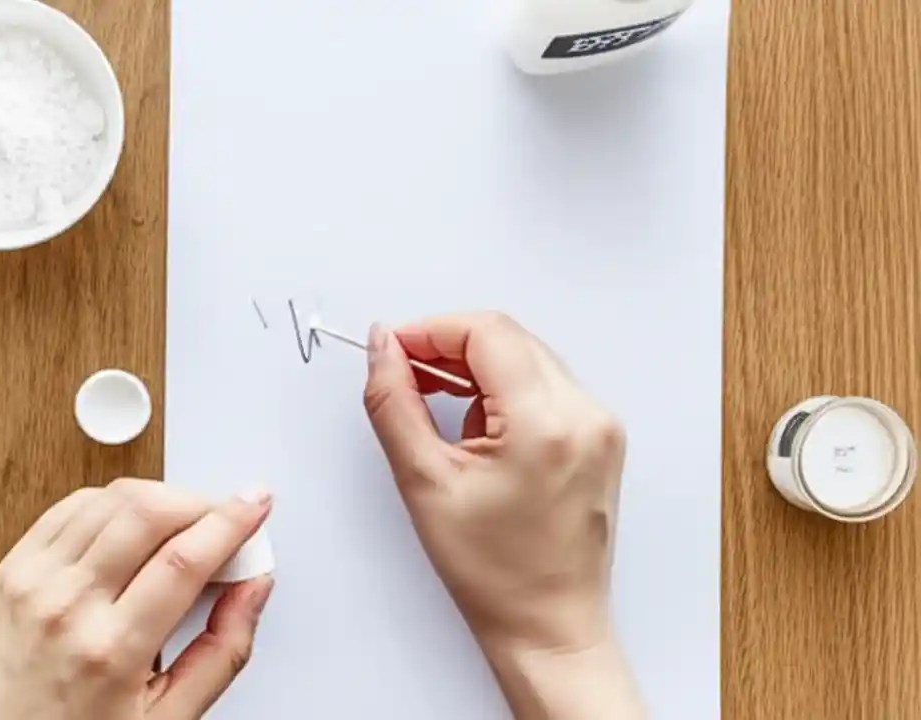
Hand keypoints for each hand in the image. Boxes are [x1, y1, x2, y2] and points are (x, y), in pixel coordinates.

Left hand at [0, 479, 273, 719]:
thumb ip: (221, 652)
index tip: (257, 504)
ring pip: (111, 498)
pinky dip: (113, 502)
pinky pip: (71, 505)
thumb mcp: (165, 719)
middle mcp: (67, 606)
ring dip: (160, 497)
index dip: (232, 521)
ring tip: (183, 524)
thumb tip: (252, 590)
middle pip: (148, 511)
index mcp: (110, 651)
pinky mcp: (13, 567)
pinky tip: (132, 524)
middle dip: (200, 501)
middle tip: (225, 517)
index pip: (184, 559)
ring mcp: (34, 580)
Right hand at [363, 313, 641, 718]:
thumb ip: (395, 402)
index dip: (430, 331)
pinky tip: (477, 429)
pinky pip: (547, 385)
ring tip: (439, 410)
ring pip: (527, 358)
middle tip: (405, 375)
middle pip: (508, 338)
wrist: (549, 626)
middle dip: (450, 346)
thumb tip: (382, 347)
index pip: (486, 333)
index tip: (393, 349)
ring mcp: (600, 424)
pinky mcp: (601, 436)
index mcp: (545, 423)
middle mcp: (585, 414)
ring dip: (477, 368)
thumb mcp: (424, 482)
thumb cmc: (494, 573)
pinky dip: (505, 391)